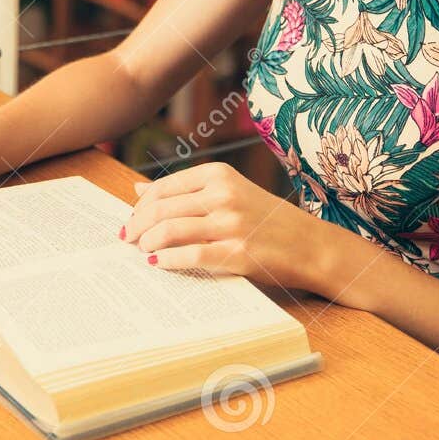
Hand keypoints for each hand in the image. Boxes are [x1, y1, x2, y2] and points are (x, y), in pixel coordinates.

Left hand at [118, 160, 336, 292]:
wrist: (311, 245)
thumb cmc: (267, 219)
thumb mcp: (229, 192)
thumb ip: (186, 191)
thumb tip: (138, 190)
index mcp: (220, 174)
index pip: (164, 187)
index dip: (140, 206)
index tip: (130, 220)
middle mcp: (224, 194)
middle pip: (161, 208)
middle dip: (136, 226)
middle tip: (127, 239)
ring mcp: (231, 224)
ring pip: (170, 230)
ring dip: (148, 243)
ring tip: (142, 251)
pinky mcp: (237, 253)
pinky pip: (190, 256)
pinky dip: (167, 261)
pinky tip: (159, 264)